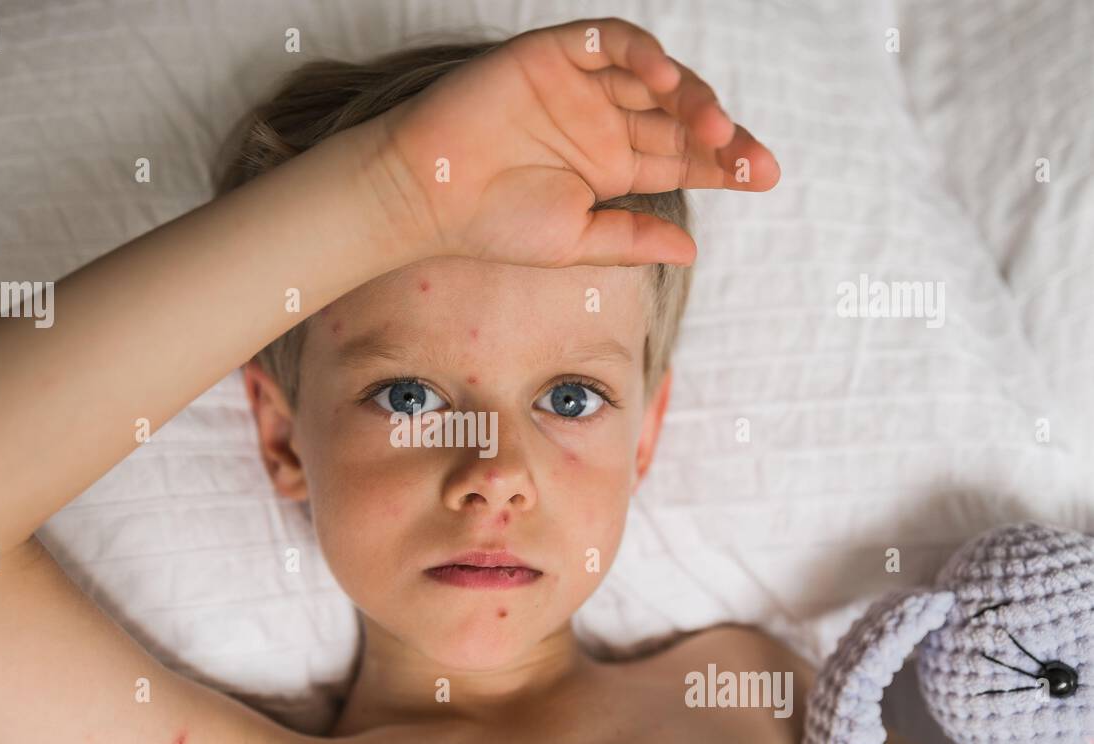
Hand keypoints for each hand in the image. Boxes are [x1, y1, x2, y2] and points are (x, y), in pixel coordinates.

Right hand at [366, 17, 779, 267]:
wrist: (427, 193)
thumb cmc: (491, 224)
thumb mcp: (575, 242)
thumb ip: (632, 240)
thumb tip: (693, 251)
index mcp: (610, 167)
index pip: (682, 158)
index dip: (726, 162)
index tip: (766, 175)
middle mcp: (603, 123)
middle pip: (680, 116)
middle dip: (720, 134)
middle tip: (748, 158)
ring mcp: (581, 87)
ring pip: (655, 77)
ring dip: (690, 96)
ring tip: (712, 127)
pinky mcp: (555, 55)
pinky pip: (611, 41)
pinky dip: (642, 53)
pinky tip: (662, 80)